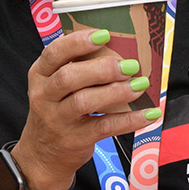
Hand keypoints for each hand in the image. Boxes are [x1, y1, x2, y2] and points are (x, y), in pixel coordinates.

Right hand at [17, 28, 157, 189]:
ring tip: (139, 85)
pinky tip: (148, 114)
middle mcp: (44, 96)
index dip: (77, 42)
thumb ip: (76, 68)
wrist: (42, 154)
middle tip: (129, 64)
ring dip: (115, 92)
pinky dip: (129, 120)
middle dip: (102, 68)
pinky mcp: (75, 139)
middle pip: (69, 77)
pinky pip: (104, 127)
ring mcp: (58, 119)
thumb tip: (118, 51)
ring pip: (84, 101)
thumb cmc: (56, 110)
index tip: (104, 35)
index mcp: (40, 75)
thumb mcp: (54, 87)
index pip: (54, 53)